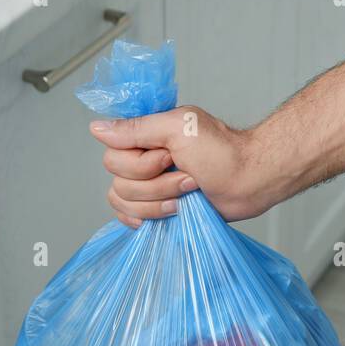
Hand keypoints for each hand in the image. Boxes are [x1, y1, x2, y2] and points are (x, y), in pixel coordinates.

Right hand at [89, 106, 279, 227]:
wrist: (248, 182)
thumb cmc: (222, 152)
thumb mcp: (178, 129)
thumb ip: (136, 128)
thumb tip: (96, 128)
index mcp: (144, 137)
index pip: (112, 156)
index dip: (140, 163)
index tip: (169, 157)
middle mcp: (141, 160)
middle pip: (118, 182)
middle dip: (155, 185)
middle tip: (187, 176)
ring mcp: (148, 186)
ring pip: (125, 202)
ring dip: (159, 201)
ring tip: (188, 191)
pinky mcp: (155, 208)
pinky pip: (128, 217)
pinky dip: (147, 218)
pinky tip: (170, 212)